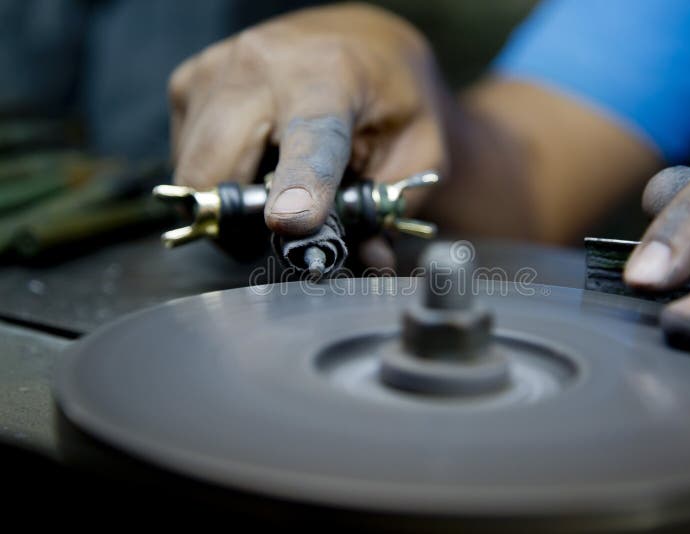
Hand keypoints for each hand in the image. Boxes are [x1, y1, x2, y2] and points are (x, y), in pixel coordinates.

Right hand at [168, 4, 446, 266]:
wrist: (355, 40)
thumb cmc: (388, 96)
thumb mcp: (417, 148)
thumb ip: (389, 206)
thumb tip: (369, 259)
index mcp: (331, 76)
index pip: (311, 139)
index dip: (299, 186)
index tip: (289, 224)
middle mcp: (261, 66)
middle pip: (219, 171)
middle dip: (242, 221)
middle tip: (285, 228)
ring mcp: (214, 71)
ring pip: (193, 175)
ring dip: (228, 203)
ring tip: (275, 182)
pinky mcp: (186, 85)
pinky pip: (184, 161)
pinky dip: (216, 179)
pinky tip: (253, 159)